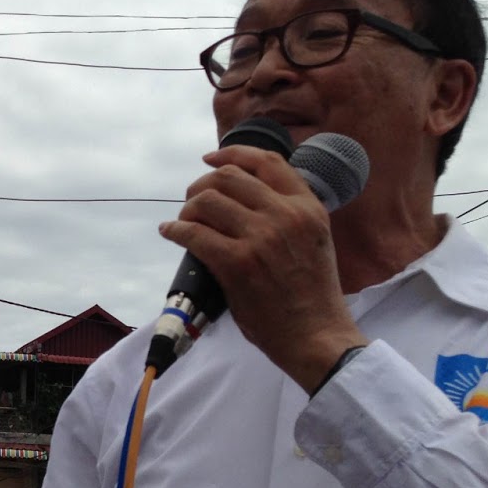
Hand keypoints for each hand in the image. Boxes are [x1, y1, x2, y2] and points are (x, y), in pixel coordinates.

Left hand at [159, 145, 365, 391]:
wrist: (316, 333)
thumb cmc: (312, 292)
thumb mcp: (314, 238)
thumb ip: (288, 213)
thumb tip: (244, 196)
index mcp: (307, 206)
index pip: (267, 161)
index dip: (232, 154)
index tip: (211, 158)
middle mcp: (286, 215)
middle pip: (228, 177)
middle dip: (202, 185)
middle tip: (192, 201)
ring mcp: (261, 237)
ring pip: (206, 201)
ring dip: (187, 209)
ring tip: (183, 222)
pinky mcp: (238, 263)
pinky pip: (193, 234)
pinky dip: (175, 230)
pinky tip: (170, 233)